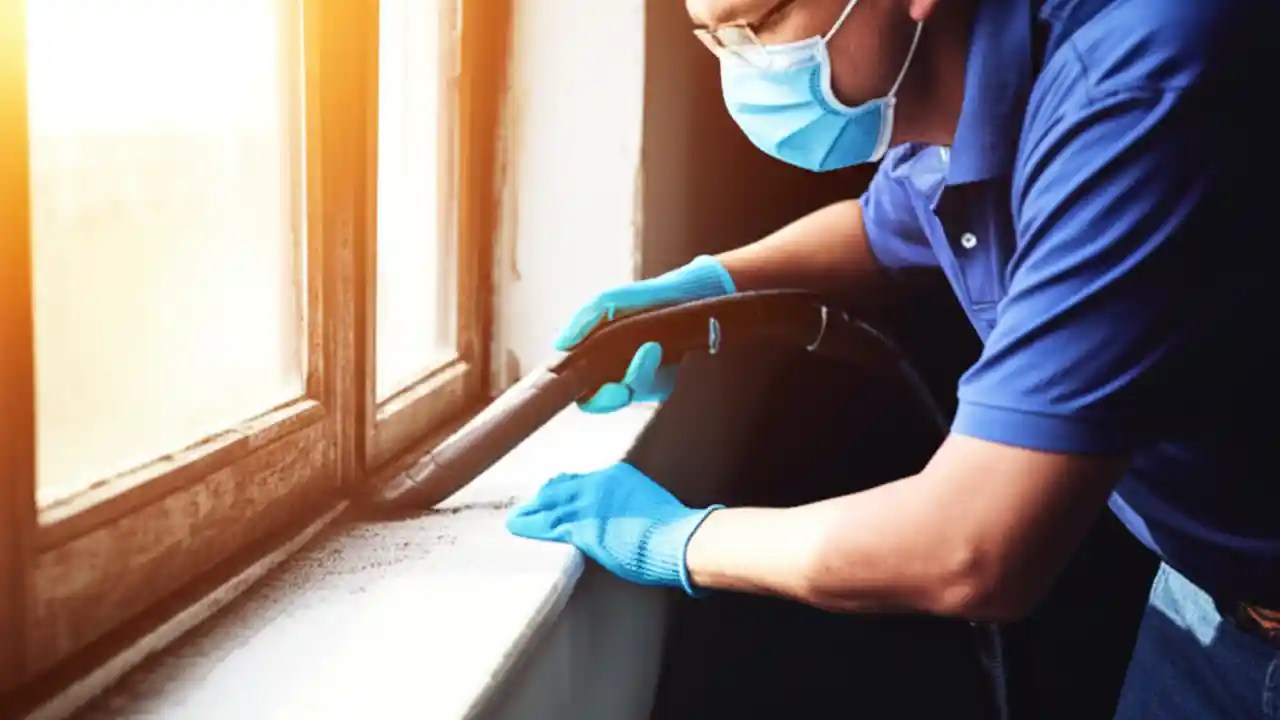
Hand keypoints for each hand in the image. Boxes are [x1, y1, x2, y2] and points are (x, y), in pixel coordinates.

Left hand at [506, 462, 722, 594]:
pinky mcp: (584, 529)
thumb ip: (630, 505)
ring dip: (530, 513)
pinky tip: (518, 527)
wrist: (679, 539)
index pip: (578, 480)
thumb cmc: (673, 529)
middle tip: (524, 507)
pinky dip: (530, 525)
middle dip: (541, 499)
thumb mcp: (649, 503)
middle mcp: (598, 484)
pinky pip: (549, 526)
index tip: (548, 495)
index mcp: (616, 475)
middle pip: (559, 489)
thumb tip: (626, 520)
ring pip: (549, 506)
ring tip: (515, 519)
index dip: (560, 490)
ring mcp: (589, 505)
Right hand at [555, 255, 735, 412]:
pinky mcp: (662, 382)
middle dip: (612, 398)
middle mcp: (613, 375)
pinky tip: (662, 351)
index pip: (583, 393)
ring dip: (640, 376)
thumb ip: (583, 319)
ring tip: (651, 348)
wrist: (681, 296)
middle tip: (623, 387)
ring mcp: (638, 380)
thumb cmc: (638, 300)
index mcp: (594, 360)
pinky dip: (658, 373)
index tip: (606, 386)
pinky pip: (658, 390)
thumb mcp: (607, 302)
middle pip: (603, 403)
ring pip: (633, 395)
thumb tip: (559, 343)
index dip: (592, 398)